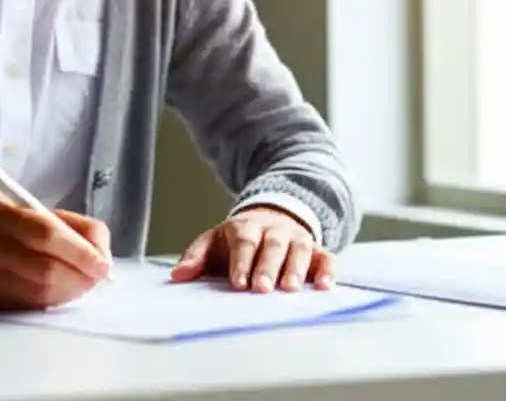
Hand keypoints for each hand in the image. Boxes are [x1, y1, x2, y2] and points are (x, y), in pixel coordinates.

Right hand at [0, 203, 111, 310]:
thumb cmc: (12, 229)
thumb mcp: (42, 214)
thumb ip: (80, 230)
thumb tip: (103, 259)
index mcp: (4, 215)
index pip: (47, 235)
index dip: (80, 253)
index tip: (103, 266)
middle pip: (44, 269)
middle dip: (79, 278)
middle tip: (96, 279)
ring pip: (37, 294)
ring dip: (68, 293)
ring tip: (81, 286)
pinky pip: (26, 307)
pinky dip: (51, 302)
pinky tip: (59, 294)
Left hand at [170, 207, 336, 292]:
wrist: (271, 216)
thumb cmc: (238, 239)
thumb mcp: (214, 241)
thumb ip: (196, 257)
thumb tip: (177, 276)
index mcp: (247, 227)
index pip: (245, 243)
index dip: (242, 263)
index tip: (238, 283)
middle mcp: (275, 230)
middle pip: (272, 246)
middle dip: (267, 267)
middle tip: (262, 289)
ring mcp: (297, 238)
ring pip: (300, 250)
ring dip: (296, 269)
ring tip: (290, 290)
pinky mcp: (316, 249)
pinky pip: (326, 257)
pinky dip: (327, 271)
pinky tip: (325, 286)